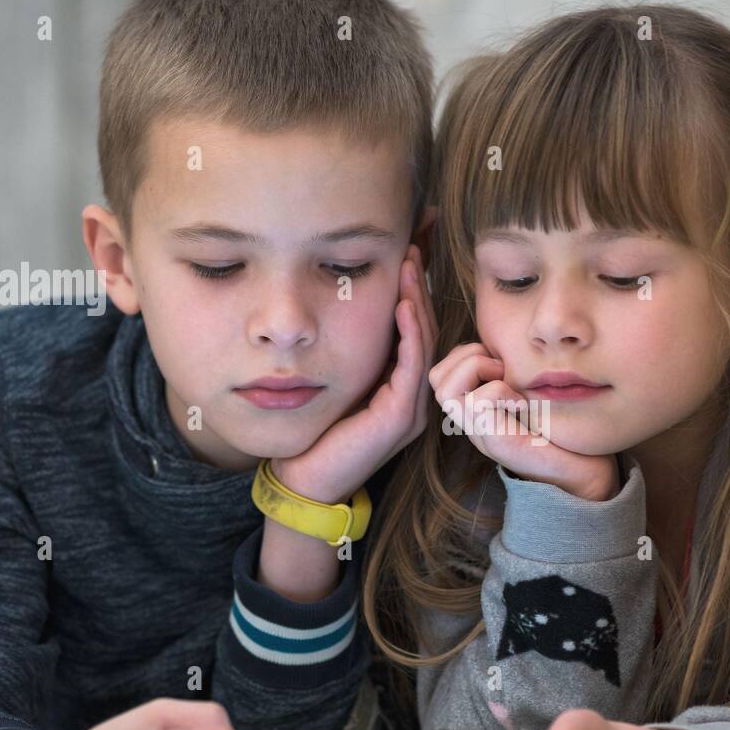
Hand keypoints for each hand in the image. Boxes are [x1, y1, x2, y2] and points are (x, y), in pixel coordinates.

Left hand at [271, 245, 437, 502]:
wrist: (304, 480)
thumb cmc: (316, 433)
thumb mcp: (336, 382)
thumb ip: (349, 354)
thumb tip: (343, 307)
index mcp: (401, 389)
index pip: (415, 332)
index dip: (414, 293)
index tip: (408, 254)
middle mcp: (414, 398)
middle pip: (425, 332)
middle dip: (420, 289)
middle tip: (414, 249)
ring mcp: (412, 409)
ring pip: (424, 345)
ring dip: (418, 303)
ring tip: (411, 267)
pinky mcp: (400, 418)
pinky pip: (412, 368)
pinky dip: (410, 334)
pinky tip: (403, 306)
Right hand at [429, 342, 618, 500]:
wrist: (584, 475)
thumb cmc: (563, 432)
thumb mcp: (531, 394)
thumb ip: (513, 375)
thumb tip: (505, 343)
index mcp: (476, 410)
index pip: (442, 371)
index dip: (466, 353)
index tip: (502, 361)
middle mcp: (471, 423)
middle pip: (436, 378)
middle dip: (468, 356)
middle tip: (503, 368)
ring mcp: (480, 434)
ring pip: (446, 389)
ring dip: (479, 370)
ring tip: (508, 380)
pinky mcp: (496, 442)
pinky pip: (477, 402)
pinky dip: (501, 391)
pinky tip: (524, 403)